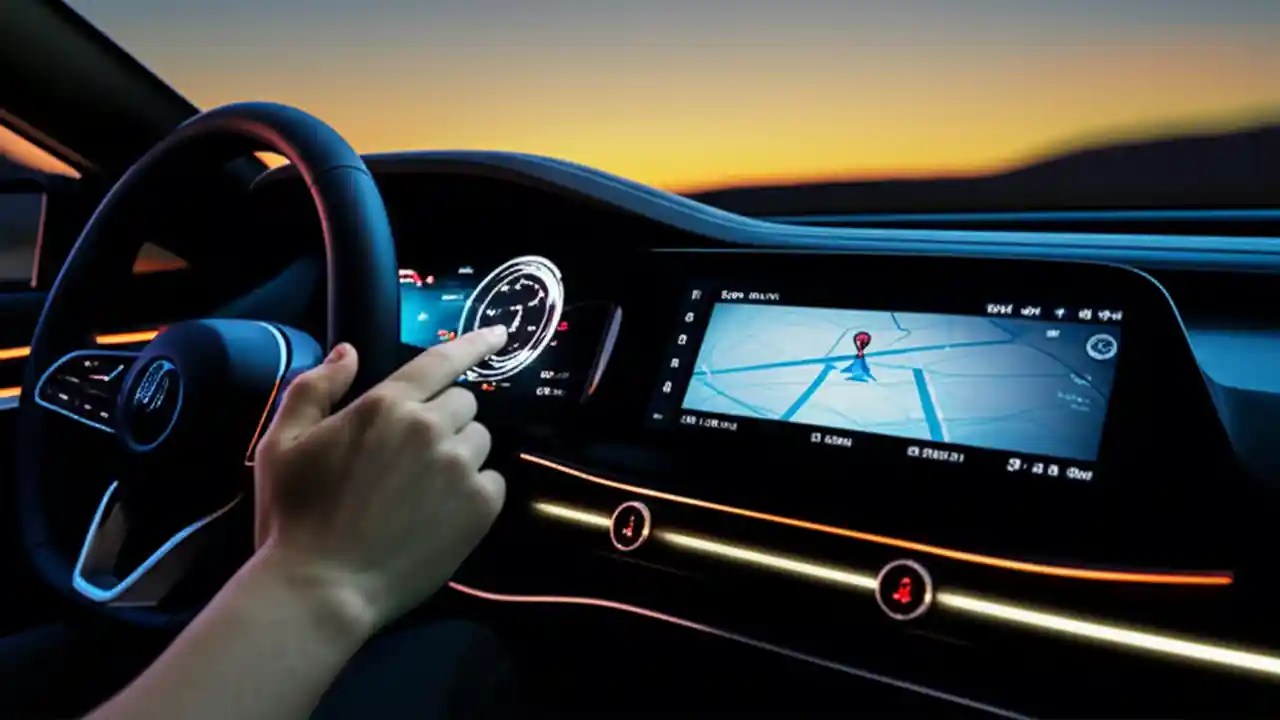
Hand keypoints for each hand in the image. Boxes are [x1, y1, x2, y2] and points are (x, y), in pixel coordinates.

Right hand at [251, 326, 508, 632]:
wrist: (322, 588)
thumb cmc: (295, 516)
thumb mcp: (282, 443)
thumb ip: (315, 388)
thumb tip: (349, 353)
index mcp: (386, 404)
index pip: (441, 360)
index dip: (474, 344)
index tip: (500, 335)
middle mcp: (430, 427)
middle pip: (464, 402)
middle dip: (444, 419)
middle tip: (411, 458)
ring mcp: (459, 466)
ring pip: (480, 440)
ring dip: (460, 454)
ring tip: (422, 491)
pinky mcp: (480, 506)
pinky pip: (493, 482)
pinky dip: (474, 492)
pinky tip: (440, 515)